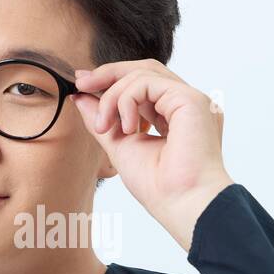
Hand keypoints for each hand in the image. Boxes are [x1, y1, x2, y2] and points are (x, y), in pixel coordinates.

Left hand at [73, 59, 234, 251]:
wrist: (181, 204)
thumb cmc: (159, 187)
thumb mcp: (120, 145)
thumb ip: (104, 118)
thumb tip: (81, 97)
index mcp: (177, 115)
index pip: (144, 84)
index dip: (112, 80)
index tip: (83, 86)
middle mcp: (187, 104)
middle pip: (145, 69)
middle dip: (108, 75)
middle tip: (81, 84)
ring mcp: (192, 100)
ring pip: (144, 73)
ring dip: (113, 95)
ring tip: (103, 126)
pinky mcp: (191, 99)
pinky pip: (148, 82)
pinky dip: (126, 100)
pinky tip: (127, 128)